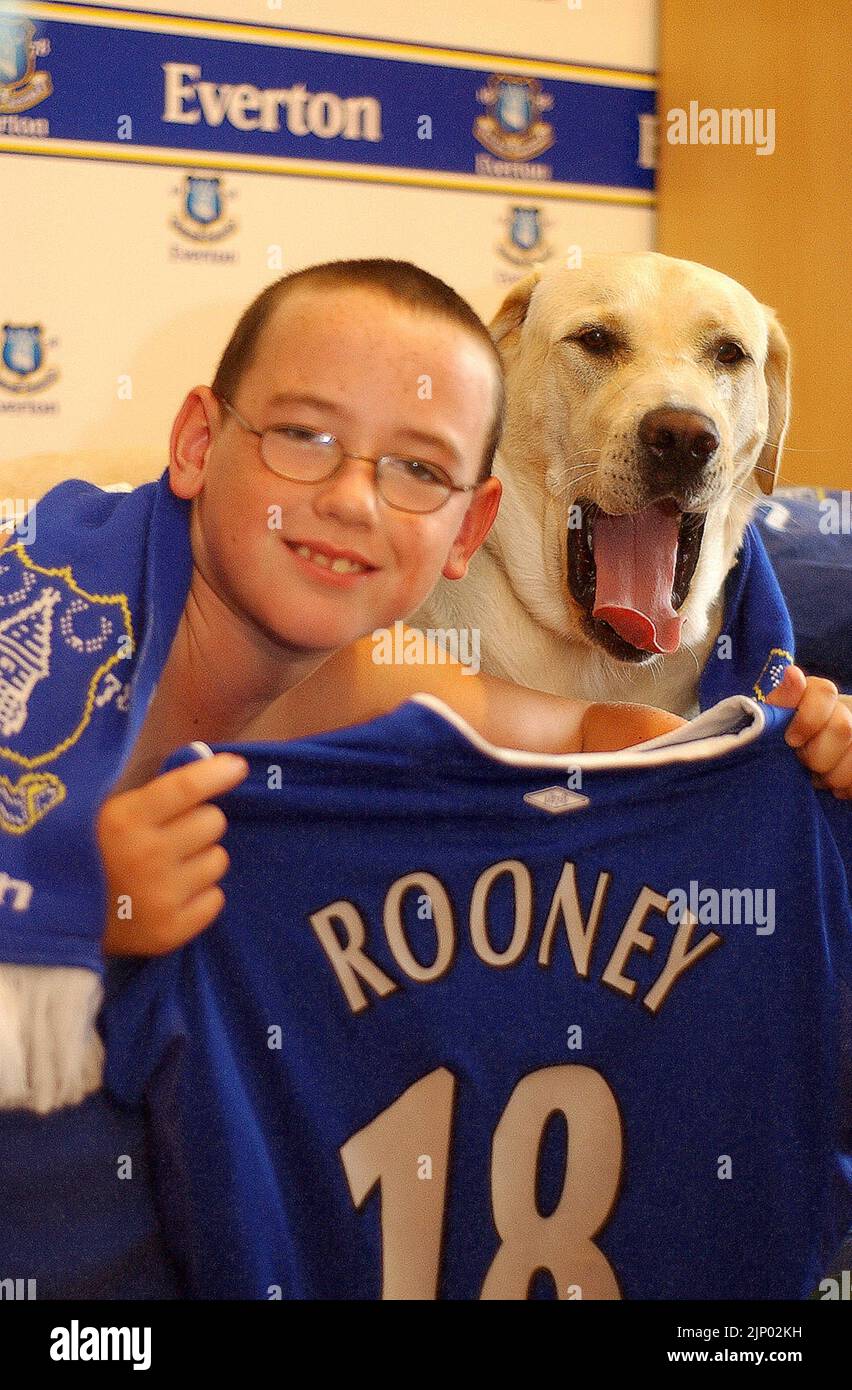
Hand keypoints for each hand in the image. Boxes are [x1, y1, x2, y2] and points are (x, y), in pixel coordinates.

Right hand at [97, 752, 249, 954]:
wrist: (59, 923)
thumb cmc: (91, 856)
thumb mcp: (109, 815)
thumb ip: (155, 795)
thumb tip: (209, 765)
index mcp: (125, 820)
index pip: (186, 788)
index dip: (217, 773)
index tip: (236, 767)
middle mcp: (147, 856)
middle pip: (213, 822)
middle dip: (200, 823)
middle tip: (176, 834)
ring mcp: (161, 896)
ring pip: (218, 859)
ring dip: (201, 859)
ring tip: (171, 868)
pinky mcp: (172, 931)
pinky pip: (216, 899)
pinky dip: (200, 895)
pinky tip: (173, 895)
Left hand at [766, 666, 851, 797]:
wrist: (801, 764)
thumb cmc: (781, 740)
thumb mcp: (775, 722)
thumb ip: (782, 701)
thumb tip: (794, 673)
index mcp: (819, 695)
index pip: (825, 692)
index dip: (808, 719)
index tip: (792, 741)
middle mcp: (846, 708)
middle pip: (843, 727)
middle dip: (818, 754)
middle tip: (804, 762)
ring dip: (833, 776)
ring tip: (818, 777)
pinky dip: (846, 787)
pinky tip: (835, 785)